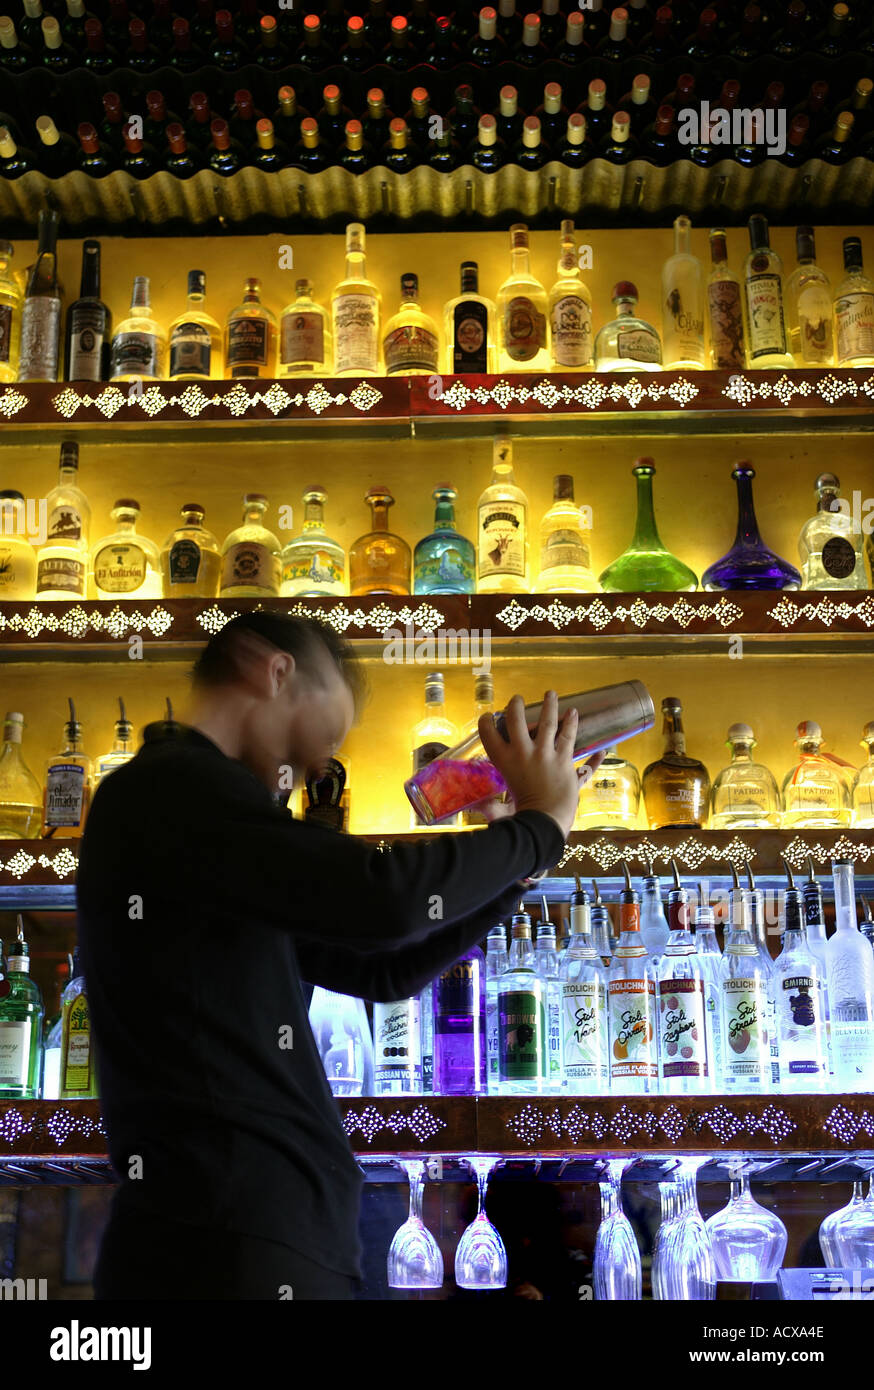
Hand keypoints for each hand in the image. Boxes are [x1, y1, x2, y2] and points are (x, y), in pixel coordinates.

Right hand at [477, 690, 587, 839]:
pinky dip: (572, 725)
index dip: (486, 723)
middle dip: (516, 706)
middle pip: (517, 720)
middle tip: (517, 699)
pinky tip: (574, 714)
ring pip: (548, 723)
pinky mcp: (564, 759)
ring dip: (550, 706)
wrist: (545, 821)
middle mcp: (522, 752)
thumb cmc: (521, 818)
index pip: (488, 734)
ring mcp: (545, 753)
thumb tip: (478, 807)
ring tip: (551, 694)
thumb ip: (489, 808)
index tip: (488, 717)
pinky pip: (569, 738)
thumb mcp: (499, 810)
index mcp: (503, 762)